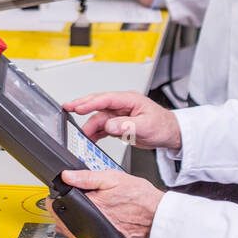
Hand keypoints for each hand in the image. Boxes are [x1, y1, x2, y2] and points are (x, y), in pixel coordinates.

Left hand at [53, 169, 163, 237]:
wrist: (158, 216)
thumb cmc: (140, 197)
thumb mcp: (113, 177)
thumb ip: (87, 177)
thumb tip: (67, 175)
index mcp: (92, 207)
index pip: (61, 206)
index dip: (55, 199)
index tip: (55, 194)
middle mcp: (93, 224)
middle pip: (64, 222)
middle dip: (60, 212)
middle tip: (62, 203)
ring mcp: (99, 235)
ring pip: (74, 233)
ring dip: (69, 223)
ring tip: (73, 212)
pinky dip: (84, 231)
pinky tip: (88, 222)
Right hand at [63, 90, 181, 150]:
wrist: (170, 133)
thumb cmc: (162, 126)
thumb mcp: (146, 126)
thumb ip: (127, 125)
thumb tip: (110, 125)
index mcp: (129, 99)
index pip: (106, 99)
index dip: (90, 102)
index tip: (78, 107)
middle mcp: (122, 105)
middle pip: (98, 104)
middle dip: (82, 105)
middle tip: (67, 108)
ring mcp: (120, 114)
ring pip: (99, 117)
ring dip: (89, 125)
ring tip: (80, 134)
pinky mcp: (119, 124)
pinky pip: (103, 127)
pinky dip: (95, 133)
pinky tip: (88, 138)